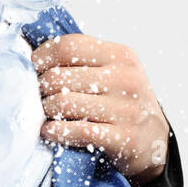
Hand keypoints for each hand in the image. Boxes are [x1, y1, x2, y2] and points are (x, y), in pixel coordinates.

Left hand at [31, 32, 168, 184]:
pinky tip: (51, 131)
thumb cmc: (125, 103)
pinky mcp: (122, 137)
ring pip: (63, 104)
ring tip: (48, 115)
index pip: (68, 46)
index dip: (42, 57)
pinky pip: (75, 131)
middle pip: (59, 77)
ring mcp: (125, 109)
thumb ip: (83, 60)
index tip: (34, 68)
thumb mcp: (115, 71)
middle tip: (39, 97)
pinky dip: (55, 131)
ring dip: (47, 112)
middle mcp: (125, 79)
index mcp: (120, 56)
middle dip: (41, 89)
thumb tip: (37, 57)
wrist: (153, 140)